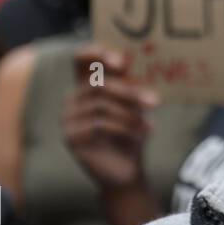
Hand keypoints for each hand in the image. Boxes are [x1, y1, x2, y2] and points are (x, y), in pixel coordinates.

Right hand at [63, 44, 157, 192]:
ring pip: (101, 104)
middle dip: (129, 92)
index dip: (96, 53)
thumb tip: (135, 61)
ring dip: (130, 114)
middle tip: (155, 102)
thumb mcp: (136, 106)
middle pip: (98, 84)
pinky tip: (142, 134)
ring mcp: (68, 118)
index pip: (81, 60)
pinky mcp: (70, 136)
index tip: (121, 61)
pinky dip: (124, 128)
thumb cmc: (133, 133)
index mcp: (88, 86)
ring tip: (149, 126)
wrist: (128, 171)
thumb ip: (131, 85)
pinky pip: (98, 124)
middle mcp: (74, 99)